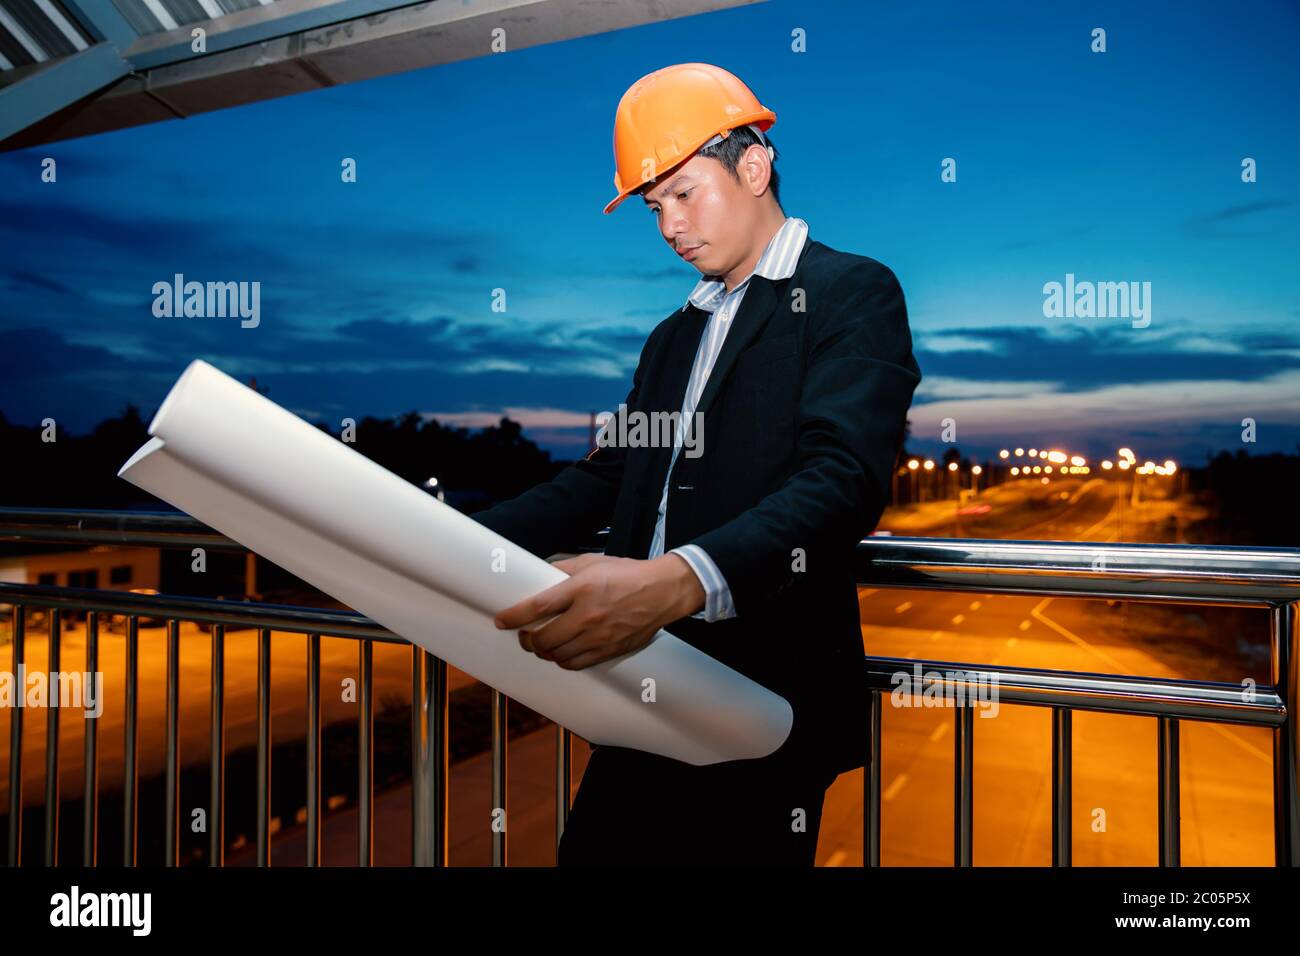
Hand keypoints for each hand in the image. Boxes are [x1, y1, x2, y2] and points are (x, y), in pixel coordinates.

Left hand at [493, 553, 705, 669]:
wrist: (662, 592)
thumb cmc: (628, 575)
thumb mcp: (592, 562)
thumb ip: (563, 568)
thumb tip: (541, 573)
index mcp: (581, 589)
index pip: (538, 607)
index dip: (514, 616)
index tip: (502, 620)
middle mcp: (588, 615)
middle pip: (544, 639)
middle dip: (527, 640)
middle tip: (524, 635)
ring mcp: (599, 636)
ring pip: (557, 655)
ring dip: (543, 652)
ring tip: (542, 643)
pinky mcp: (609, 650)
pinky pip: (576, 664)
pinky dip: (563, 661)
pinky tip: (562, 652)